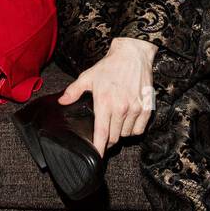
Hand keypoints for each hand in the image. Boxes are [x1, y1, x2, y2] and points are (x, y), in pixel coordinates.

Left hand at [59, 37, 157, 155]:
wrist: (132, 55)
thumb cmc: (109, 66)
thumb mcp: (87, 77)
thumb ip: (73, 91)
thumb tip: (62, 101)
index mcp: (104, 103)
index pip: (101, 133)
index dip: (98, 148)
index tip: (96, 155)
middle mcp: (121, 108)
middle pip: (113, 137)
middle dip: (107, 139)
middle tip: (104, 133)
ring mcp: (135, 109)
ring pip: (126, 134)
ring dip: (120, 133)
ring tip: (116, 123)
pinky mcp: (147, 108)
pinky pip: (139, 129)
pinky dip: (133, 129)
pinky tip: (128, 122)